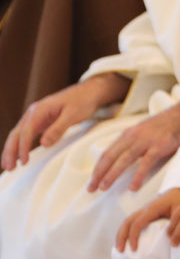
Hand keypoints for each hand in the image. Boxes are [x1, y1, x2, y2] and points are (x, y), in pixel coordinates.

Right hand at [3, 72, 130, 169]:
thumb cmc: (83, 101)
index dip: (23, 147)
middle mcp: (33, 112)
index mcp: (40, 109)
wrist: (90, 91)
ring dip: (12, 150)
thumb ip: (58, 129)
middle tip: (10, 168)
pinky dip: (20, 145)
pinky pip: (26, 134)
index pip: (27, 131)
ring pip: (18, 134)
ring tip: (9, 166)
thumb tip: (44, 144)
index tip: (24, 161)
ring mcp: (35, 116)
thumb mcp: (73, 115)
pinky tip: (18, 155)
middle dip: (10, 151)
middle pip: (16, 133)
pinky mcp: (40, 121)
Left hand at [89, 99, 179, 192]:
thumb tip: (123, 158)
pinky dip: (138, 176)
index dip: (98, 168)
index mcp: (128, 134)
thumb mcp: (144, 130)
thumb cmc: (167, 124)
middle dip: (98, 174)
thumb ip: (133, 142)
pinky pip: (146, 163)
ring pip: (123, 160)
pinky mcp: (160, 146)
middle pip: (110, 157)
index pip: (107, 153)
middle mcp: (133, 136)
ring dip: (111, 175)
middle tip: (90, 189)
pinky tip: (133, 187)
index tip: (92, 180)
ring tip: (103, 188)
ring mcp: (146, 141)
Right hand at [116, 187, 179, 251]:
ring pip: (127, 221)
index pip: (138, 223)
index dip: (134, 236)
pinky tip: (126, 242)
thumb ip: (175, 224)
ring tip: (120, 249)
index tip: (134, 249)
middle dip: (122, 236)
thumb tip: (170, 240)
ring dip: (121, 235)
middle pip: (128, 221)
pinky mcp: (144, 214)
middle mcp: (145, 209)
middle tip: (120, 251)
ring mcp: (143, 211)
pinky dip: (126, 232)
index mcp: (153, 208)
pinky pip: (131, 222)